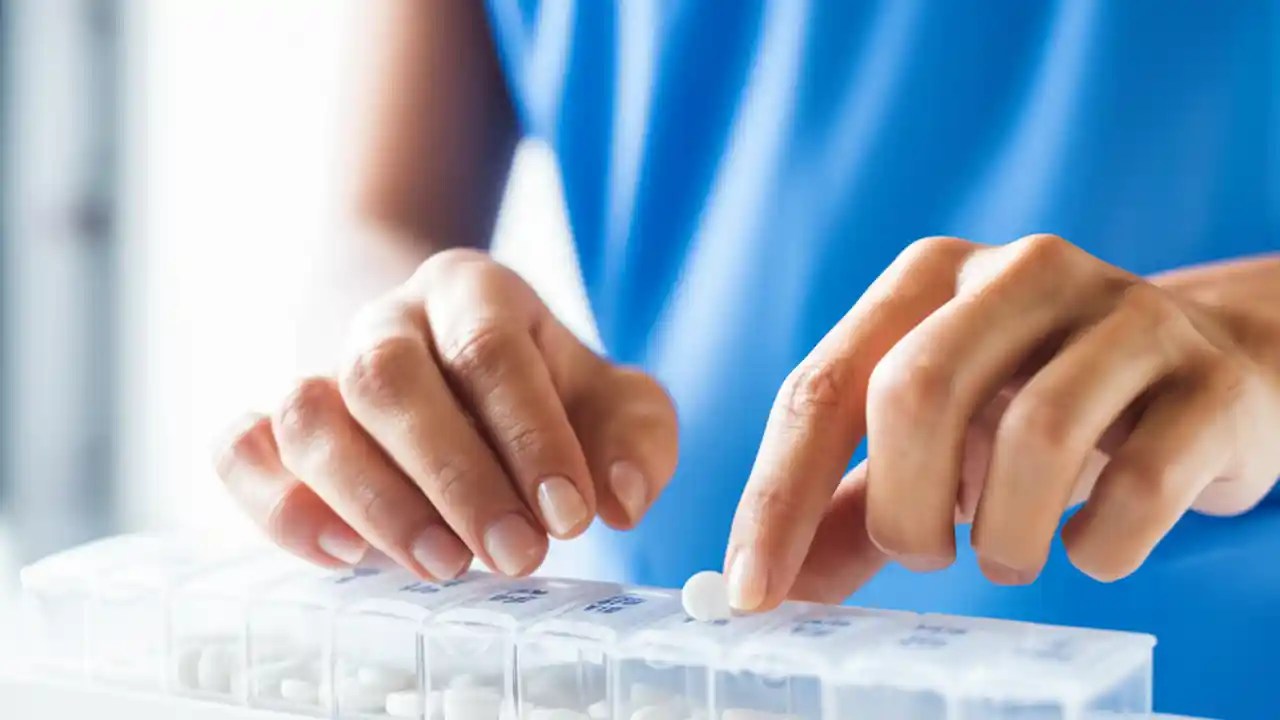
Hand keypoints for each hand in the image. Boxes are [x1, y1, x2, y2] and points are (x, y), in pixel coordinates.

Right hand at [214, 249, 677, 578]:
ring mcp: (319, 365)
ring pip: (307, 414)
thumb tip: (622, 497)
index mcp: (473, 290)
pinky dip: (279, 504)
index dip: (529, 436)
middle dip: (454, 478)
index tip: (570, 515)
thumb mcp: (612, 402)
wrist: (448, 363)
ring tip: (444, 565)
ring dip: (374, 500)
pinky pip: (240, 449)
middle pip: (388, 378)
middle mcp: (386, 320)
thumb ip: (635, 441)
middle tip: (517, 556)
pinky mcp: (274, 422)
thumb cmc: (542, 392)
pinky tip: (345, 555)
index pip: (488, 349)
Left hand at [727, 234, 1279, 609]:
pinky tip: (1088, 547)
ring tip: (1006, 555)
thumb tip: (778, 588)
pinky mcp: (1208, 379)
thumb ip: (855, 504)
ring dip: (1003, 535)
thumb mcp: (937, 440)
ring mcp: (1124, 313)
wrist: (1210, 372)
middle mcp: (1019, 271)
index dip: (778, 497)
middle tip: (924, 559)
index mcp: (928, 278)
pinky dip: (1099, 545)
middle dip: (902, 512)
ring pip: (1035, 436)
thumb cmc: (1041, 405)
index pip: (821, 387)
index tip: (754, 592)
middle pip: (915, 392)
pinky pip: (1143, 483)